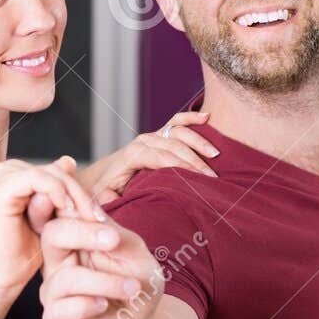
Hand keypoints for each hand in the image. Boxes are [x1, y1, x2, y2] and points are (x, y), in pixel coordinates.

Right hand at [0, 157, 102, 304]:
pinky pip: (37, 178)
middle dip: (81, 194)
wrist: (2, 278)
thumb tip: (69, 160)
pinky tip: (67, 209)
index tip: (98, 217)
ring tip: (86, 220)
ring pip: (51, 173)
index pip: (59, 171)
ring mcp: (1, 177)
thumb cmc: (24, 253)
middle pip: (57, 170)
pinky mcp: (0, 188)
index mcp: (16, 174)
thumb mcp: (50, 218)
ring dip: (74, 195)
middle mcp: (6, 171)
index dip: (81, 190)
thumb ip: (59, 192)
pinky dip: (57, 191)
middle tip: (98, 219)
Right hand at [38, 213, 162, 318]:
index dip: (69, 201)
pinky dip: (90, 305)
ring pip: (65, 278)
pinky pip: (62, 308)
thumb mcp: (138, 258)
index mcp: (75, 240)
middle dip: (82, 233)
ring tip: (131, 289)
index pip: (60, 212)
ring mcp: (54, 291)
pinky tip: (105, 306)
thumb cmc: (137, 289)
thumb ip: (116, 234)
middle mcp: (59, 262)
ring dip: (105, 282)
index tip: (92, 208)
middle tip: (112, 241)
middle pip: (51, 234)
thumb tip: (90, 209)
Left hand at [82, 111, 216, 203]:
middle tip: (213, 177)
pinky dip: (192, 117)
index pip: (163, 158)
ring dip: (199, 142)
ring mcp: (152, 135)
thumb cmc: (105, 190)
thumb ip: (110, 199)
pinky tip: (207, 117)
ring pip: (180, 132)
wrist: (102, 176)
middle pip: (176, 147)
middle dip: (196, 161)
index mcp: (134, 154)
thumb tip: (119, 201)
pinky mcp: (159, 134)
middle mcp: (144, 141)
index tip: (199, 181)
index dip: (182, 168)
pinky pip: (177, 121)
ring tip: (216, 155)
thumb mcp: (104, 197)